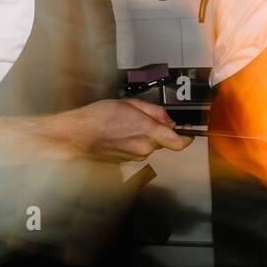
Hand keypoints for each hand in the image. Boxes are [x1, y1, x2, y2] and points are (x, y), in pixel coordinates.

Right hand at [57, 98, 191, 161]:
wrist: (77, 134)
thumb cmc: (99, 117)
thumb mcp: (131, 104)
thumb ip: (154, 112)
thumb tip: (167, 119)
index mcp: (148, 132)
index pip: (179, 142)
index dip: (187, 137)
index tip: (188, 132)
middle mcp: (143, 148)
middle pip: (162, 142)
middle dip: (158, 131)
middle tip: (143, 119)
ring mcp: (134, 158)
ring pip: (148, 147)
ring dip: (143, 137)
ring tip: (125, 125)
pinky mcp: (125, 162)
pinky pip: (136, 151)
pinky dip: (132, 143)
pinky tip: (119, 134)